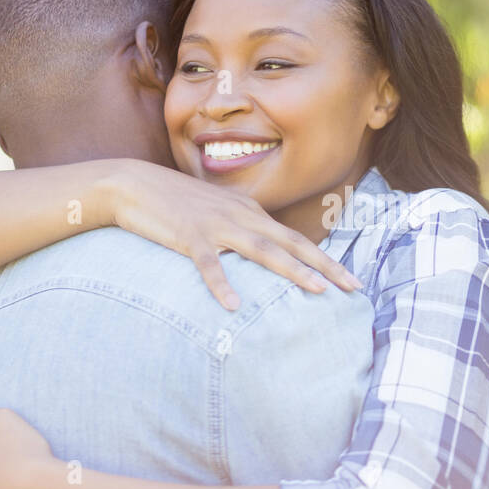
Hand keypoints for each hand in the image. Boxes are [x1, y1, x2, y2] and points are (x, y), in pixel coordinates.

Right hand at [102, 160, 362, 310]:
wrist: (134, 183)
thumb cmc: (177, 202)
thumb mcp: (220, 212)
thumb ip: (244, 228)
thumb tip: (266, 251)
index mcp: (251, 213)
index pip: (297, 239)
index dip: (327, 260)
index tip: (352, 281)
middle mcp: (242, 216)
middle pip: (292, 243)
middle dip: (326, 266)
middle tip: (353, 287)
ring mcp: (217, 225)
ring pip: (262, 249)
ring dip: (291, 270)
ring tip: (316, 290)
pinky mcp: (188, 236)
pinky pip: (209, 263)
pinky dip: (222, 284)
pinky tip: (233, 305)